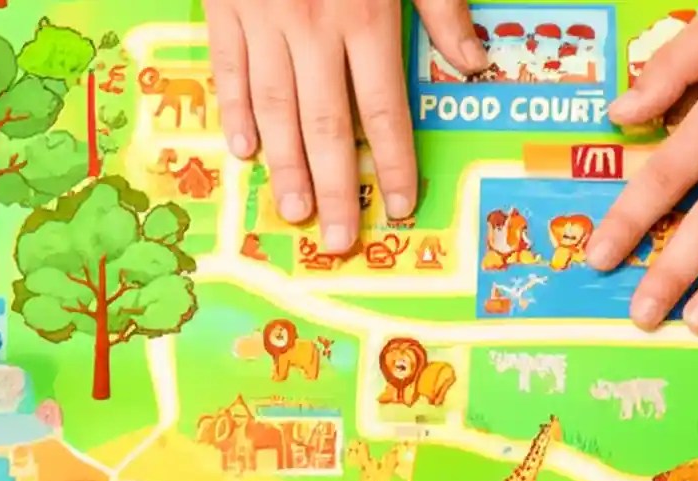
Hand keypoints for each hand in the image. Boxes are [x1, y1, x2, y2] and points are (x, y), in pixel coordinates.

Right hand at [205, 0, 485, 251]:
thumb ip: (442, 7)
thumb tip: (473, 63)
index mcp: (368, 16)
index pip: (384, 110)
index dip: (395, 164)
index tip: (401, 208)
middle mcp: (315, 28)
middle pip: (328, 125)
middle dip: (336, 188)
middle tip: (338, 240)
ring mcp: (264, 18)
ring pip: (273, 108)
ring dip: (285, 166)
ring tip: (292, 215)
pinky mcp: (224, 3)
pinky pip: (226, 67)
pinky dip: (233, 112)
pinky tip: (244, 154)